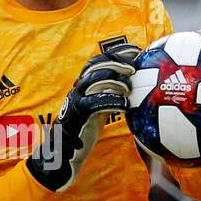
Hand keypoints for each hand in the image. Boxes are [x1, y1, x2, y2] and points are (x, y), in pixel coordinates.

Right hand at [26, 45, 137, 191]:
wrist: (66, 149)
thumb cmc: (85, 126)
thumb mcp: (98, 106)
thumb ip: (109, 93)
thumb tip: (131, 84)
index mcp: (83, 83)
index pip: (98, 59)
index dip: (116, 52)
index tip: (134, 51)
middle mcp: (79, 87)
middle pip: (97, 65)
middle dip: (117, 62)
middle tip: (134, 67)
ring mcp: (77, 99)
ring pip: (96, 80)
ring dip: (116, 81)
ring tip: (129, 88)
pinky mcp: (79, 113)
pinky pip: (97, 102)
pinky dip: (113, 101)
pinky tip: (125, 105)